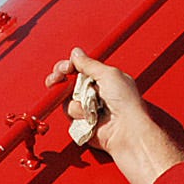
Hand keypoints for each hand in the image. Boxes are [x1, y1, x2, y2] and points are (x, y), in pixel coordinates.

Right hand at [43, 48, 183, 183]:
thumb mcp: (108, 74)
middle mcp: (93, 92)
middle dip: (60, 81)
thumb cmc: (126, 104)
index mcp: (101, 78)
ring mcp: (86, 107)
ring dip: (76, 103)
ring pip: (66, 100)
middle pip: (66, 83)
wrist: (126, 130)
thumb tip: (76, 53)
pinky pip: (70, 115)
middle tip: (57, 80)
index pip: (77, 68)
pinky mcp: (82, 122)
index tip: (65, 68)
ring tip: (91, 106)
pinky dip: (79, 115)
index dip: (67, 67)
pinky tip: (91, 117)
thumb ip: (89, 64)